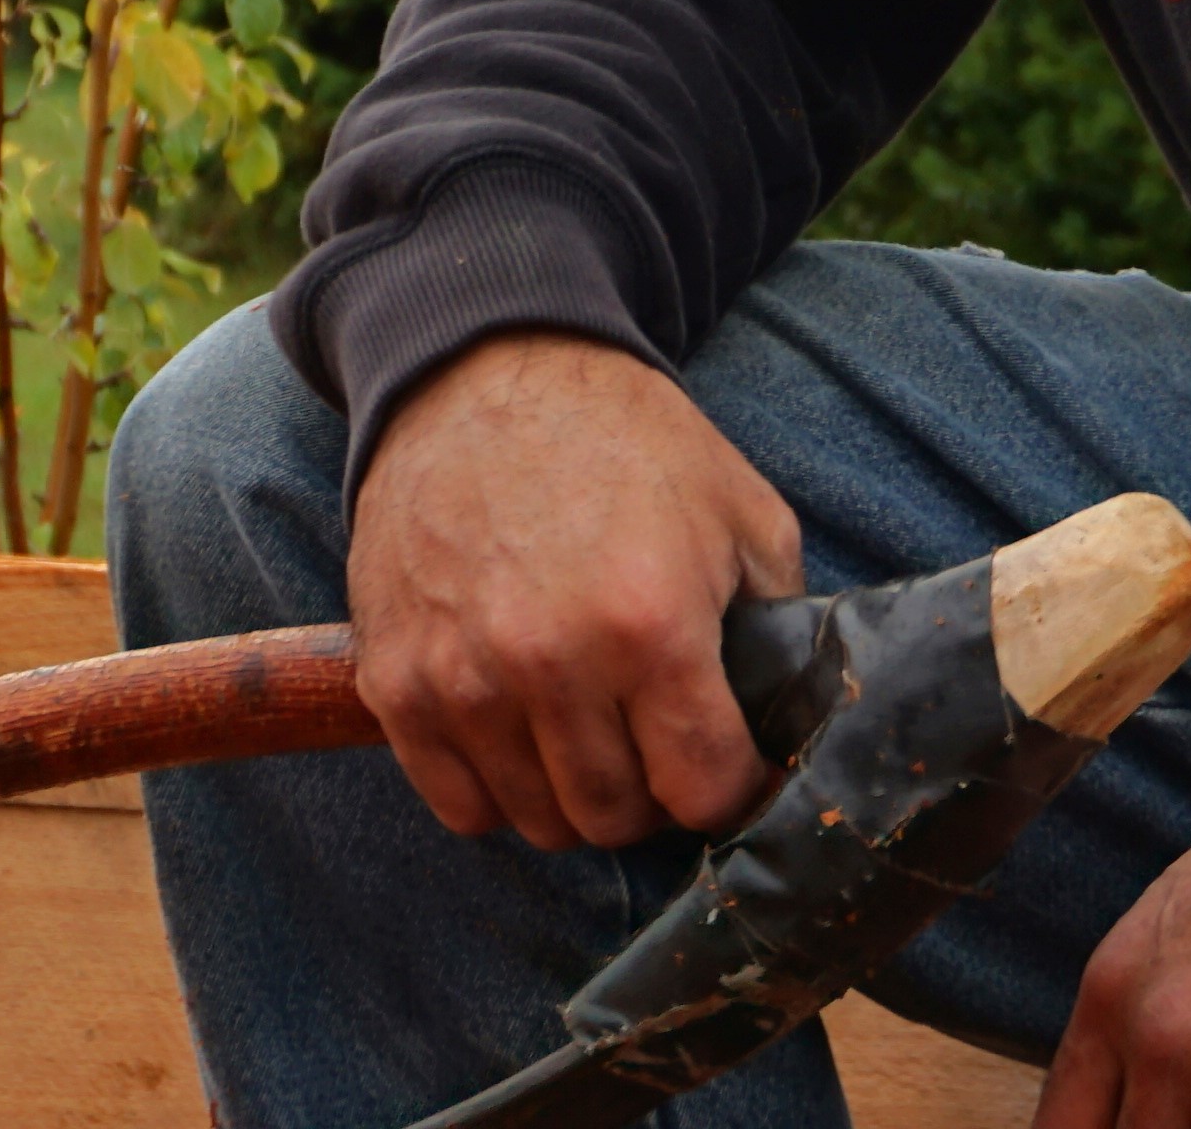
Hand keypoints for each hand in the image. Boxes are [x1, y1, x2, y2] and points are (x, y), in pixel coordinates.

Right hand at [344, 331, 804, 852]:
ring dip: (574, 795)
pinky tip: (521, 733)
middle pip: (617, 817)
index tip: (727, 761)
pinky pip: (458, 806)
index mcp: (651, 624)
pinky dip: (497, 790)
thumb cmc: (624, 440)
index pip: (705, 791)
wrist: (484, 368)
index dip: (730, 785)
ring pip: (539, 822)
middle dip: (652, 793)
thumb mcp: (742, 509)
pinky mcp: (395, 679)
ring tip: (589, 731)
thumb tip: (794, 722)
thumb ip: (779, 623)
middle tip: (653, 739)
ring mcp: (463, 677)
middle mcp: (551, 663)